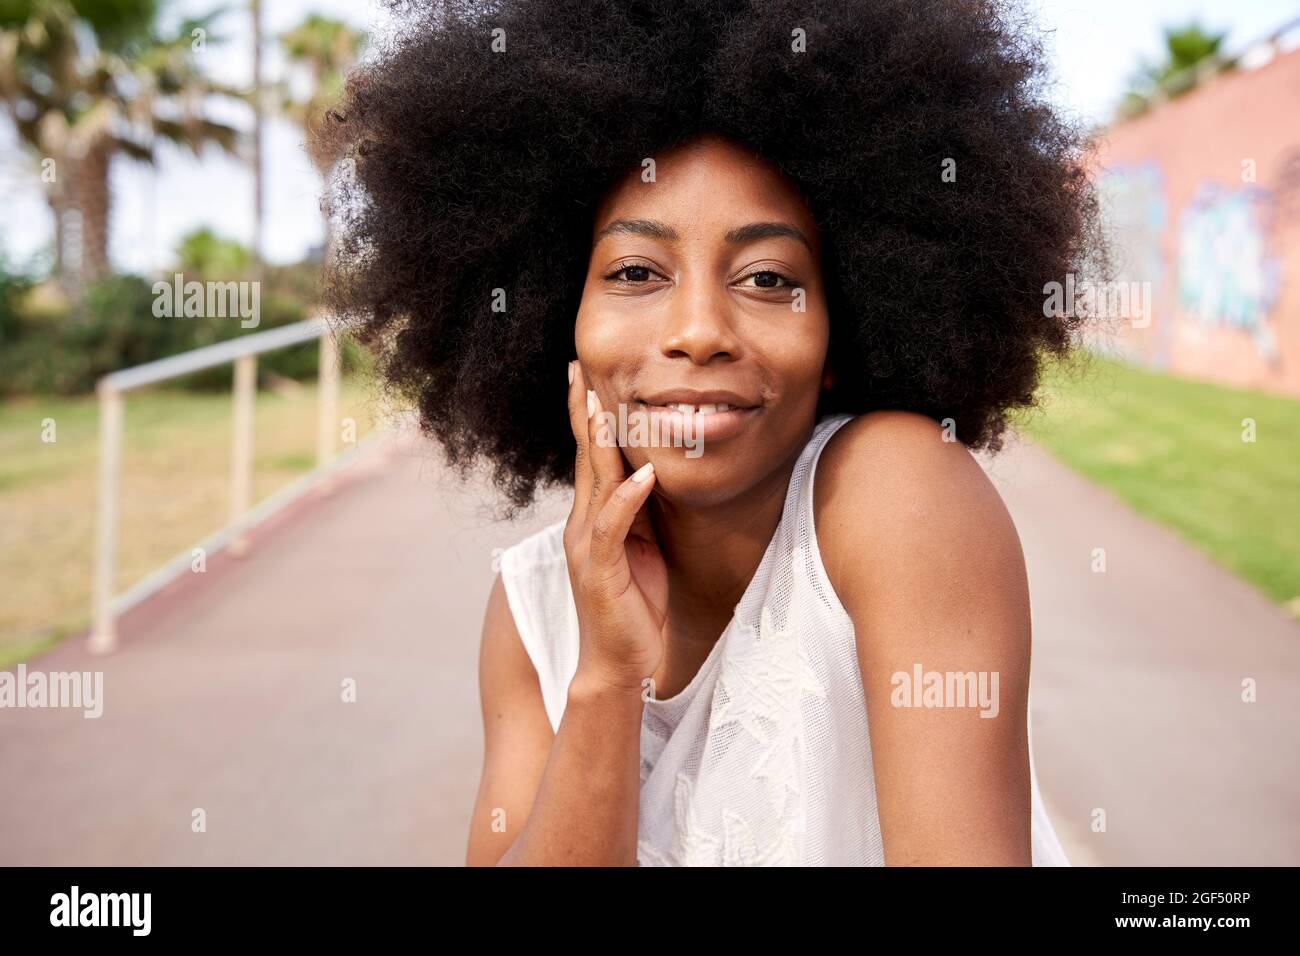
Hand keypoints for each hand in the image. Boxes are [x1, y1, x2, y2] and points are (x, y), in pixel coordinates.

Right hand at [563, 360, 667, 693]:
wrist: (617, 662)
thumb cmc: (632, 606)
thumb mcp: (642, 548)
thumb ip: (639, 512)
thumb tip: (651, 473)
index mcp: (593, 519)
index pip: (590, 458)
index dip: (588, 417)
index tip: (585, 379)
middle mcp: (582, 526)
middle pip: (585, 459)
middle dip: (583, 414)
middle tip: (578, 372)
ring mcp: (588, 548)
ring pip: (595, 485)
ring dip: (601, 445)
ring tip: (606, 406)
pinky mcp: (602, 572)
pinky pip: (614, 529)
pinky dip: (627, 501)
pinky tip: (641, 477)